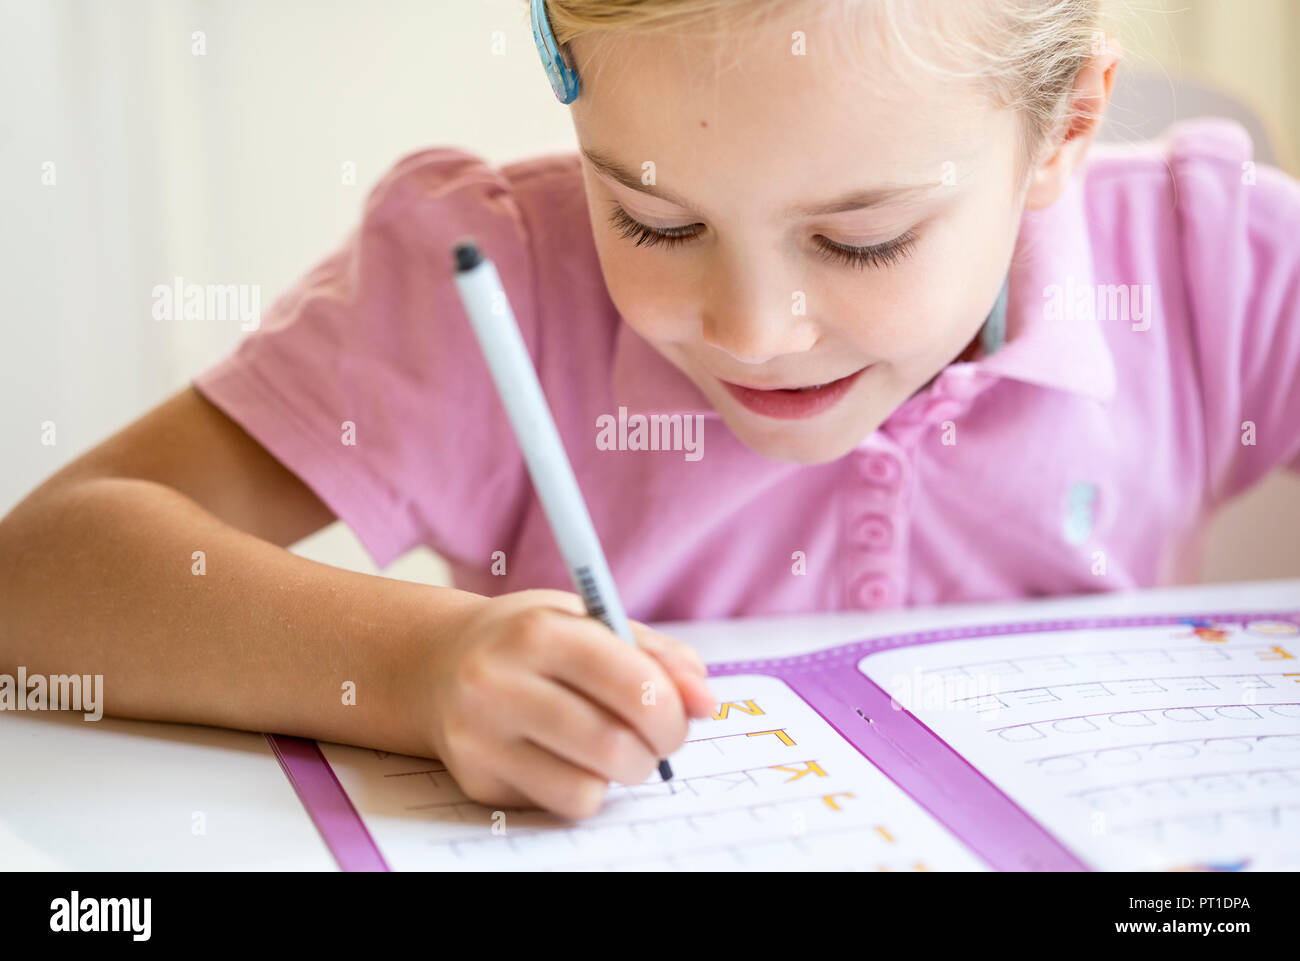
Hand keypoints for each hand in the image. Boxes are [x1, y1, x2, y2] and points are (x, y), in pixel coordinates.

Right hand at [415, 589, 715, 819]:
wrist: (438, 663)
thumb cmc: (533, 641)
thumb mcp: (592, 622)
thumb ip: (657, 657)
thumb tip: (705, 702)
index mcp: (537, 631)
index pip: (628, 680)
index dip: (671, 707)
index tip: (681, 713)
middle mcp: (499, 683)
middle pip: (612, 743)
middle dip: (656, 748)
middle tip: (658, 738)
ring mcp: (481, 737)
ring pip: (587, 786)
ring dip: (622, 773)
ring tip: (615, 745)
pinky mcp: (477, 780)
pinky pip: (561, 804)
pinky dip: (586, 789)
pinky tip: (571, 758)